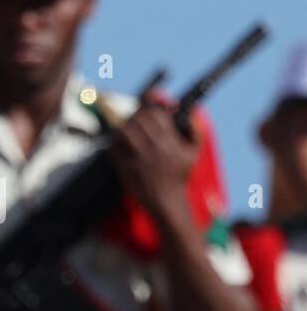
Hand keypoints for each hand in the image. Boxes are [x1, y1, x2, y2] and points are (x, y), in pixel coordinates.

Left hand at [109, 99, 195, 221]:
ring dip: (122, 129)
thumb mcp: (192, 153)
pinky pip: (113, 149)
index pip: (155, 114)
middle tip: (134, 122)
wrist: (167, 201)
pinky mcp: (126, 168)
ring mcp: (138, 158)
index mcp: (169, 142)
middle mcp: (154, 148)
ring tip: (125, 133)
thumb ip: (196, 131)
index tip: (148, 113)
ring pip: (123, 131)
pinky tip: (118, 146)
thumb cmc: (179, 175)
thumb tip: (193, 112)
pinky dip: (114, 145)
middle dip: (135, 117)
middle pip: (138, 120)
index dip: (150, 110)